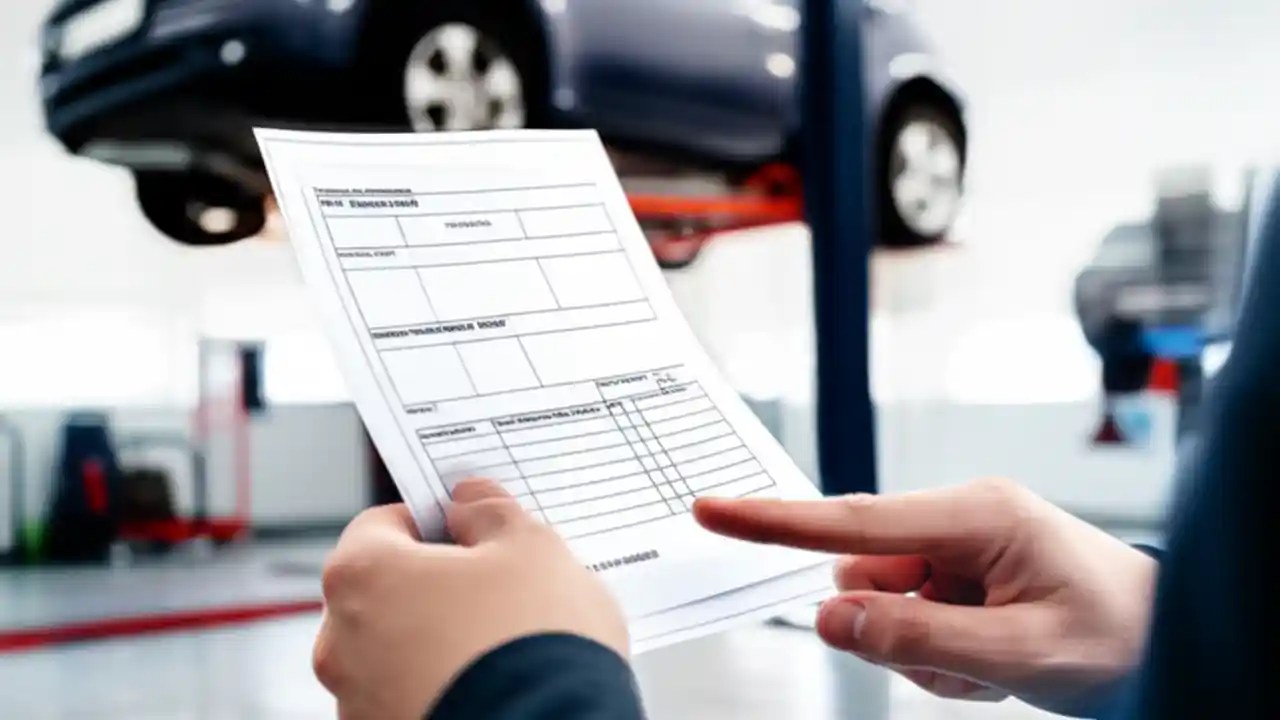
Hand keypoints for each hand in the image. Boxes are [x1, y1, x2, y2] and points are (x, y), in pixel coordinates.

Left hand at [314, 479, 628, 719]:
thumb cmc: (536, 641)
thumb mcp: (531, 548)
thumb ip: (490, 512)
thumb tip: (469, 504)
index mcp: (363, 576)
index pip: (381, 524)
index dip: (432, 522)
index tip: (472, 532)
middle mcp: (341, 643)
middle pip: (382, 591)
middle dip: (433, 585)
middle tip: (495, 591)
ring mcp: (357, 702)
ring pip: (393, 651)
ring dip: (434, 641)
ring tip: (500, 648)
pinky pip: (407, 696)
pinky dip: (440, 686)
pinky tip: (492, 686)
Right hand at [694, 478, 1156, 715]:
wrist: (1167, 644)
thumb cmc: (1117, 638)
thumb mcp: (1020, 655)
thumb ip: (918, 639)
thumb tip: (831, 617)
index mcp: (977, 515)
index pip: (854, 522)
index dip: (776, 522)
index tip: (713, 509)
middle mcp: (960, 520)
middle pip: (864, 576)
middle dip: (895, 632)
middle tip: (965, 664)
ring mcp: (958, 548)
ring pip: (881, 607)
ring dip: (920, 652)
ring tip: (990, 664)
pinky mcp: (959, 575)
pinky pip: (908, 620)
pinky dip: (936, 654)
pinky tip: (990, 659)